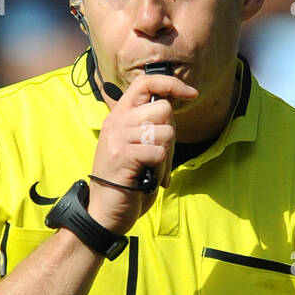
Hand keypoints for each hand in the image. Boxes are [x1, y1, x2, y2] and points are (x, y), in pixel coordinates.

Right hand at [89, 70, 196, 233]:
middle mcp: (117, 121)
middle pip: (164, 109)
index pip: (145, 82)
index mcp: (119, 115)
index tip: (190, 93)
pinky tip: (146, 178)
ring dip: (165, 155)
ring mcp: (118, 137)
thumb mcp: (134, 146)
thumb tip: (173, 108)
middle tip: (158, 156)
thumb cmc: (125, 182)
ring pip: (165, 132)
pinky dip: (159, 169)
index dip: (171, 84)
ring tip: (150, 169)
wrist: (103, 212)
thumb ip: (149, 126)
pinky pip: (158, 153)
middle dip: (170, 134)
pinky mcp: (123, 155)